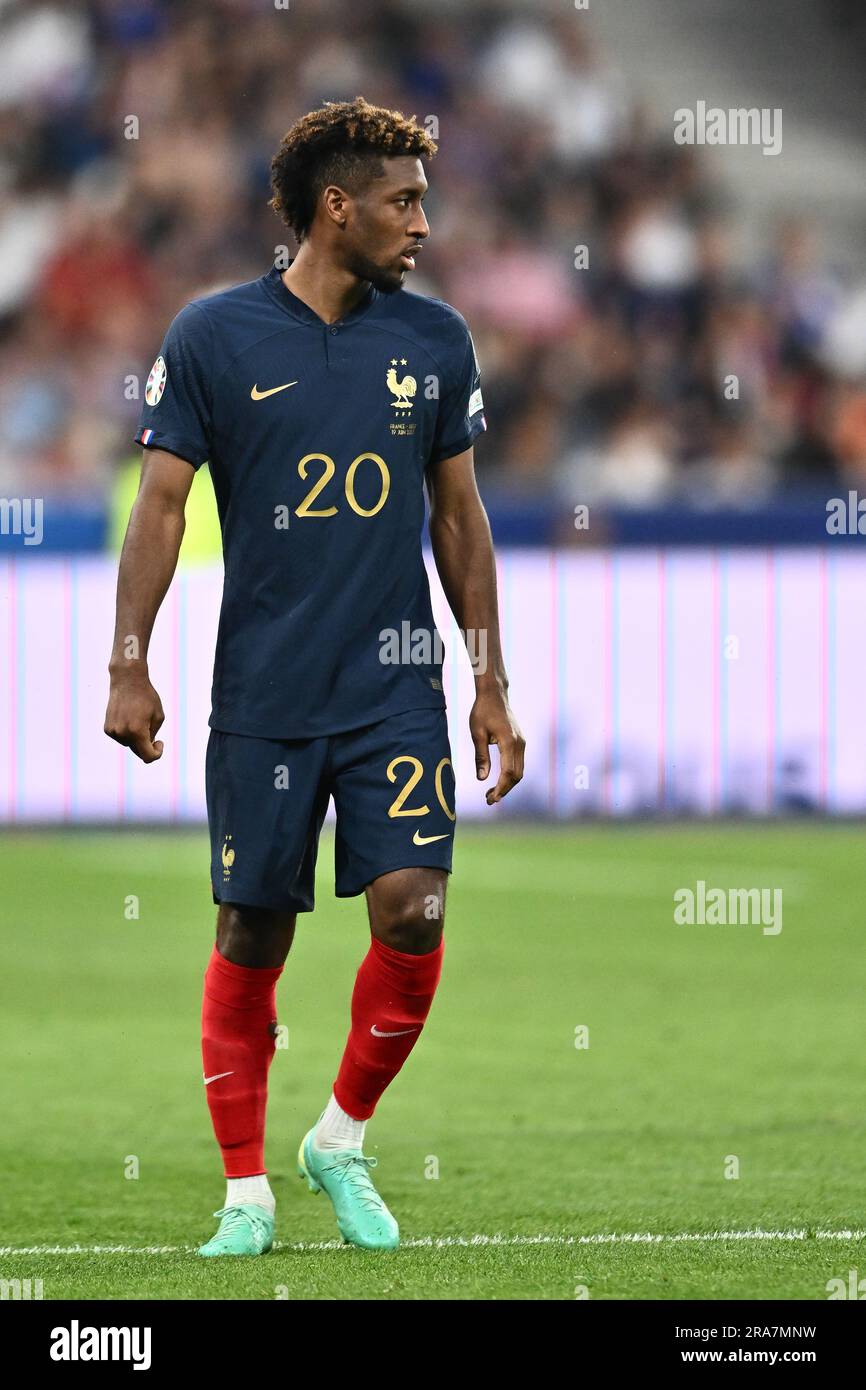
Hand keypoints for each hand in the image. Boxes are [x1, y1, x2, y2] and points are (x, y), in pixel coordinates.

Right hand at [104, 669, 165, 762]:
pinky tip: (129, 717)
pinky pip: (120, 737)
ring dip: (136, 737)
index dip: (156, 753)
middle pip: (138, 750)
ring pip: (129, 743)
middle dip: (146, 744)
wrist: (127, 681)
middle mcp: (122, 734)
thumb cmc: (146, 697)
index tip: (159, 743)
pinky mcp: (107, 728)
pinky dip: (126, 732)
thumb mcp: (158, 716)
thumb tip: (145, 745)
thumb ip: (153, 734)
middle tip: (151, 729)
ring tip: (138, 718)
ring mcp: (113, 731)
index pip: (147, 756)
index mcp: (137, 732)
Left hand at [469, 690, 524, 804]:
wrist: (494, 695)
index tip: (491, 799)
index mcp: (509, 742)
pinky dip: (510, 775)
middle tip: (489, 800)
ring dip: (507, 784)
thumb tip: (482, 779)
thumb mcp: (477, 734)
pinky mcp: (520, 742)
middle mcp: (519, 744)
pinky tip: (498, 780)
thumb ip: (481, 757)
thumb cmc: (482, 711)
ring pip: (519, 771)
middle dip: (504, 790)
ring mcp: (522, 743)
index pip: (508, 773)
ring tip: (491, 793)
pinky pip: (518, 763)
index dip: (500, 788)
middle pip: (517, 775)